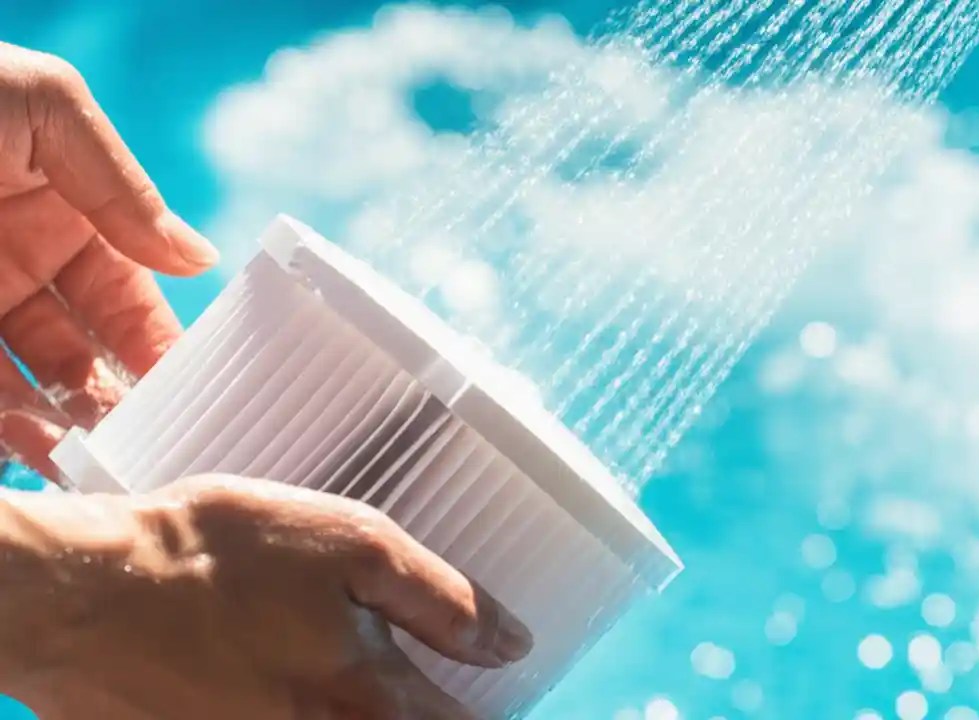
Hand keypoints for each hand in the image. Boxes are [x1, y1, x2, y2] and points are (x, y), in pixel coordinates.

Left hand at [0, 43, 218, 479]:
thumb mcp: (45, 109)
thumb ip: (125, 188)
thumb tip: (199, 258)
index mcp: (61, 220)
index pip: (127, 300)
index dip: (158, 347)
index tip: (193, 395)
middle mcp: (15, 272)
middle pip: (81, 359)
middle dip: (115, 405)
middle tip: (145, 449)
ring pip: (24, 393)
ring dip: (60, 433)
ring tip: (93, 468)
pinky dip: (7, 432)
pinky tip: (35, 455)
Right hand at [0, 475, 532, 718]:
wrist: (86, 596)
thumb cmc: (222, 556)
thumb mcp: (350, 546)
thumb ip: (440, 599)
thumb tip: (514, 645)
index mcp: (369, 698)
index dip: (490, 715)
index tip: (504, 698)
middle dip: (435, 718)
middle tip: (447, 691)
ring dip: (376, 712)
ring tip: (376, 684)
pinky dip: (315, 714)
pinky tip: (309, 684)